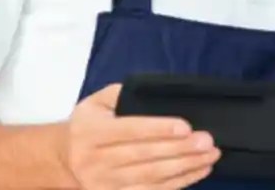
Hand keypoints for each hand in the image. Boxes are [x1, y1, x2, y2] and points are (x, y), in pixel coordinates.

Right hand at [66, 83, 220, 188]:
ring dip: (185, 167)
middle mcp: (97, 161)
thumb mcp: (95, 103)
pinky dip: (178, 183)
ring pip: (152, 177)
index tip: (186, 127)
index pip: (130, 131)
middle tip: (207, 141)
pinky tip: (198, 171)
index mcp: (92, 133)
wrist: (64, 161)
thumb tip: (149, 94)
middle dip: (180, 149)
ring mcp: (106, 184)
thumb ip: (120, 94)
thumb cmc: (87, 126)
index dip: (159, 129)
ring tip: (210, 156)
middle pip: (145, 156)